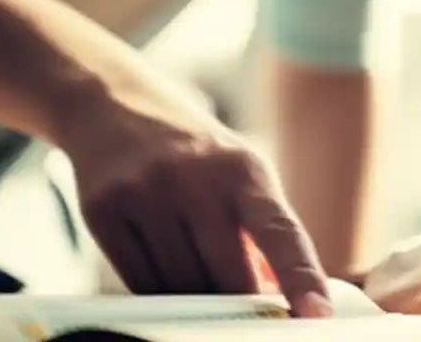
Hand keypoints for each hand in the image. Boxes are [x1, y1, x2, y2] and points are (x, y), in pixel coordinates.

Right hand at [57, 85, 329, 315]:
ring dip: (194, 298)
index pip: (280, 231)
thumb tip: (278, 294)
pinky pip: (138, 283)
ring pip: (179, 287)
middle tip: (241, 306)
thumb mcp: (241, 174)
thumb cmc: (196, 153)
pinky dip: (157, 291)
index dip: (301, 275)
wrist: (116, 105)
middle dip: (237, 300)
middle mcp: (194, 177)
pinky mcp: (102, 210)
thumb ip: (264, 231)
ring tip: (195, 274)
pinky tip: (163, 272)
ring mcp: (144, 193)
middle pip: (225, 276)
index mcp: (244, 169)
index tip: (317, 314)